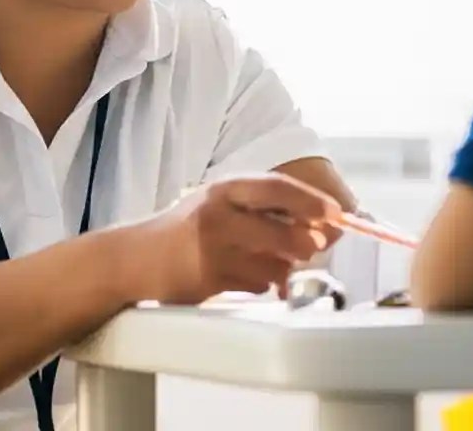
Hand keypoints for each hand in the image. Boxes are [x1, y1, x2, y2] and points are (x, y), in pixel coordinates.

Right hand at [127, 173, 342, 304]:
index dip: (312, 201)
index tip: (335, 214)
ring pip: (274, 265)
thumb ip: (264, 209)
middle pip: (282, 231)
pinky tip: (239, 274)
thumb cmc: (186, 229)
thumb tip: (320, 225)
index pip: (278, 187)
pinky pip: (257, 284)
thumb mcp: (221, 204)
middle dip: (305, 244)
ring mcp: (212, 249)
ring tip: (261, 261)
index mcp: (225, 188)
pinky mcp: (209, 279)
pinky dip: (259, 282)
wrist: (137, 258)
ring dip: (279, 268)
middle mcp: (218, 214)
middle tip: (311, 247)